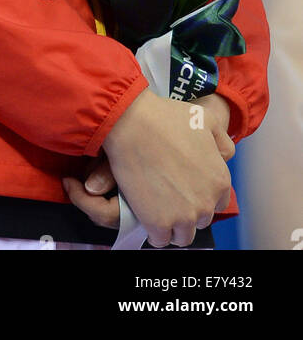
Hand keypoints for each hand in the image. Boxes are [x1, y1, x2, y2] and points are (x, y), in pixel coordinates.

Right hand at [63, 89, 234, 247]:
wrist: (131, 122)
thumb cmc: (165, 118)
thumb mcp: (205, 119)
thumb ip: (223, 143)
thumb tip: (224, 158)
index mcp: (220, 181)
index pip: (217, 203)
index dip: (200, 194)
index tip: (184, 187)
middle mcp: (206, 203)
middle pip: (200, 219)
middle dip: (186, 209)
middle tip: (168, 193)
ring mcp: (183, 216)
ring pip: (182, 236)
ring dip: (172, 225)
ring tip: (158, 207)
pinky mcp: (158, 223)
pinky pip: (160, 240)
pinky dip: (154, 231)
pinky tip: (147, 213)